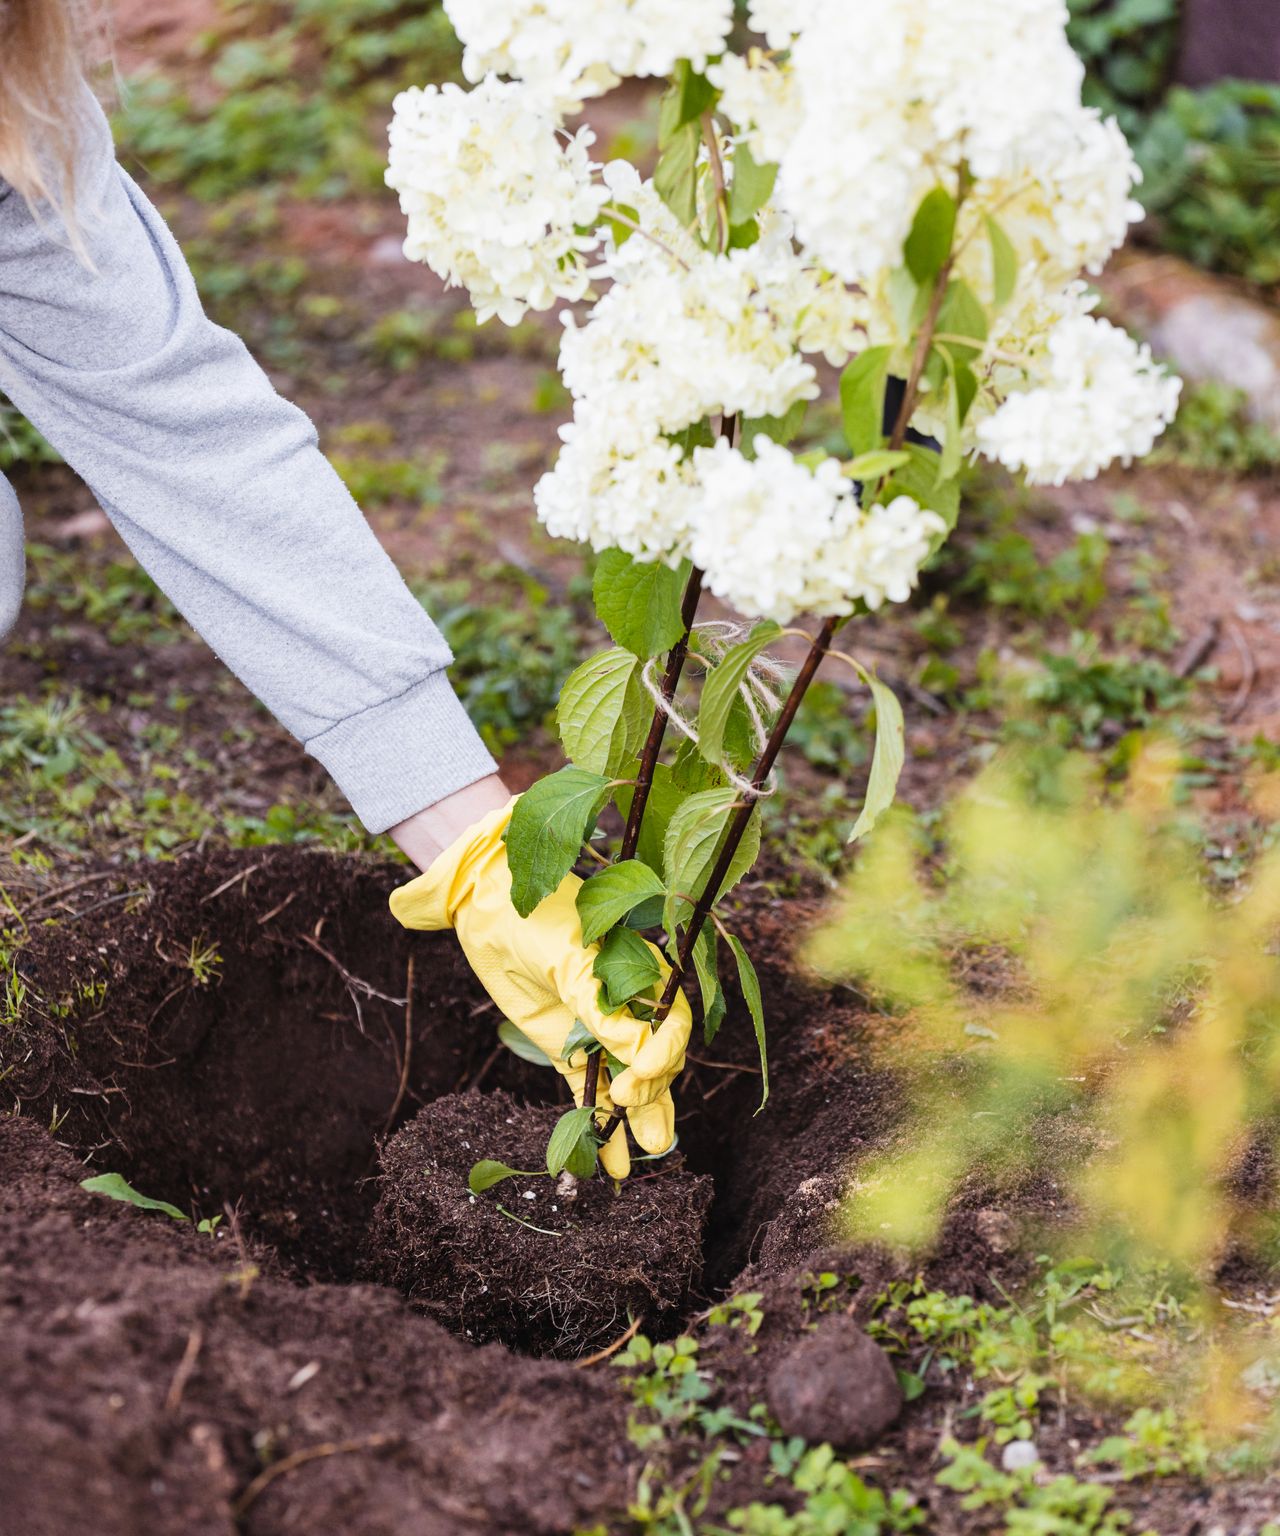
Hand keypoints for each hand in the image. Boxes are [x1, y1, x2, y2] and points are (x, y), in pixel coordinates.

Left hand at [388, 799, 691, 1178]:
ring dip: (636, 1120)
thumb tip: (635, 1051)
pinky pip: (591, 1090)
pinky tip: (611, 1160)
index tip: (635, 1079)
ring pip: (629, 1081)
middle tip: (635, 1121)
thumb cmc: (533, 915)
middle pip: (655, 1058)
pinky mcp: (568, 1047)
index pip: (670, 1022)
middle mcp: (627, 1001)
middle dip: (652, 1093)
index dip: (661, 1055)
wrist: (485, 905)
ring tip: (639, 1160)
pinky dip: (599, 1123)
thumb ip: (598, 1003)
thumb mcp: (566, 955)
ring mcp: (597, 1027)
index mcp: (641, 970)